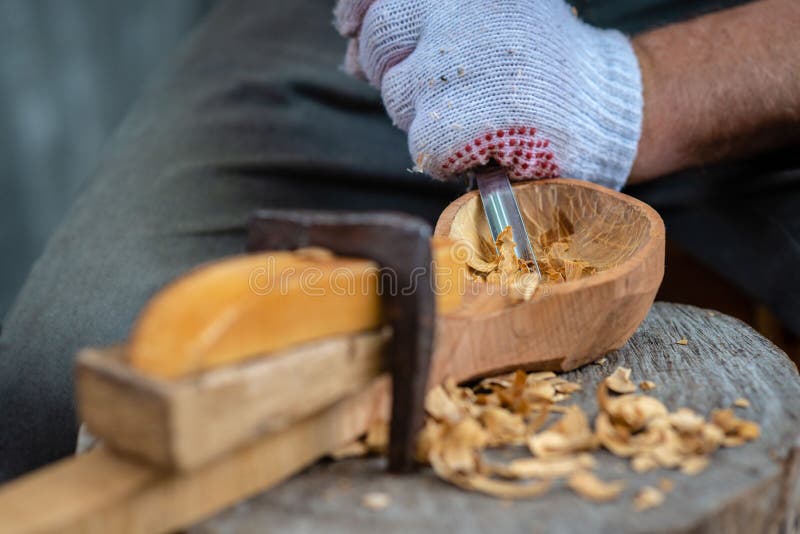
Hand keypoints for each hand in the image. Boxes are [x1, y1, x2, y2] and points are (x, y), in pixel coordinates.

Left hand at [335, 0, 642, 189]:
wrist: (603, 104)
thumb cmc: (540, 65)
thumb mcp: (484, 20)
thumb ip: (416, 30)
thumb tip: (349, 51)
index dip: (360, 17)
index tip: (354, 31)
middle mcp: (456, 15)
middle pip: (379, 49)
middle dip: (398, 76)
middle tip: (446, 89)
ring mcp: (459, 65)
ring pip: (398, 101)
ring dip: (427, 118)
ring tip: (479, 115)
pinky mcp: (465, 119)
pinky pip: (423, 145)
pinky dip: (446, 156)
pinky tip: (480, 145)